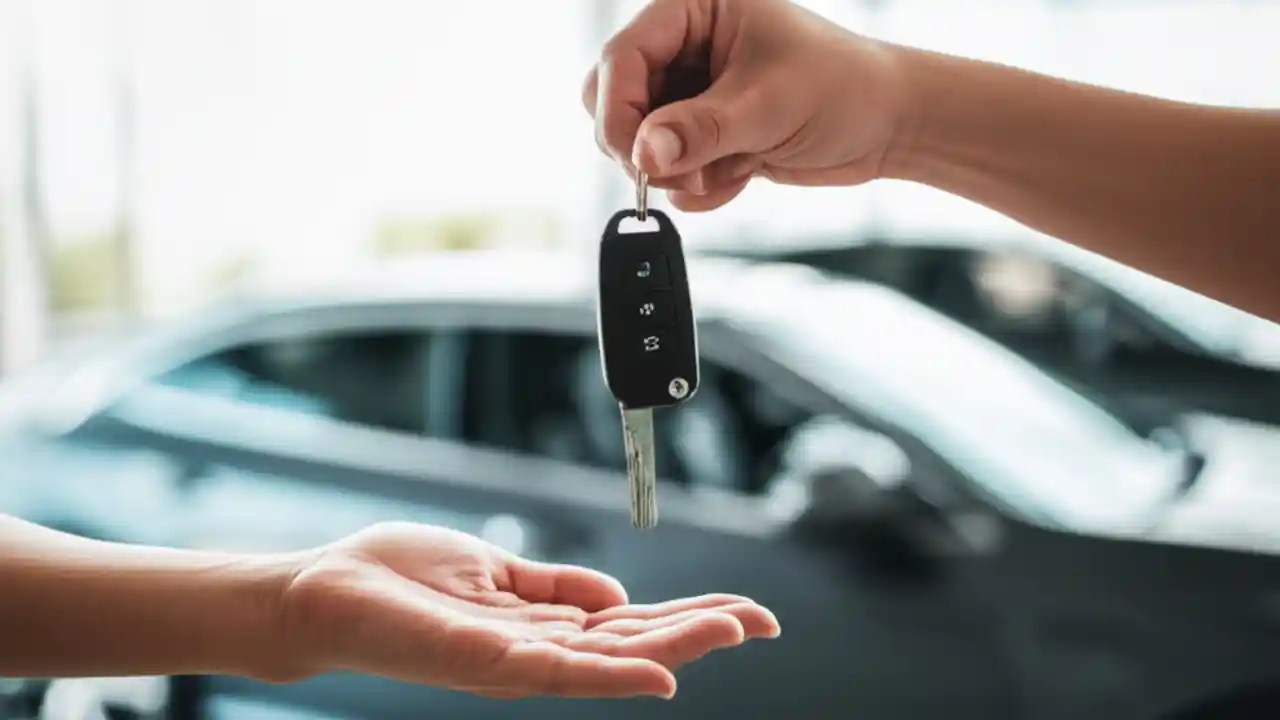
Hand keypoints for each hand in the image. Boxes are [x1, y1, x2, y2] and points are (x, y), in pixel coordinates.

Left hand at [278, 523, 778, 698]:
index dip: (688, 618)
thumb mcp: (495, 568)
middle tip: (763, 622)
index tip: (745, 611)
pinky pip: (560, 673)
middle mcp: (536, 651)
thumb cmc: (399, 580)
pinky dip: (615, 678)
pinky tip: (660, 676)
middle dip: (700, 632)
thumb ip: (555, 583)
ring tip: (734, 631)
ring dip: (677, 648)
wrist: (323, 593)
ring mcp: (514, 662)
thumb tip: (616, 595)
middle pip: (634, 646)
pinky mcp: (486, 663)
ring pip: (612, 661)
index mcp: (542, 625)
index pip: (630, 626)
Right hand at [584, 0, 908, 211]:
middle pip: (614, 100)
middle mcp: (685, 45)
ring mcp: (692, 91)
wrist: (887, 125)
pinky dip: (697, 185)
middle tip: (677, 173)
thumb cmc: (843, 88)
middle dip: (642, 146)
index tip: (635, 157)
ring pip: (638, 141)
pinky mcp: (703, 131)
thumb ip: (700, 130)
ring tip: (727, 170)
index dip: (619, 111)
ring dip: (676, 171)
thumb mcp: (767, 105)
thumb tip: (644, 153)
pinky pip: (669, 168)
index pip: (622, 57)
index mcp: (694, 8)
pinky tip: (742, 174)